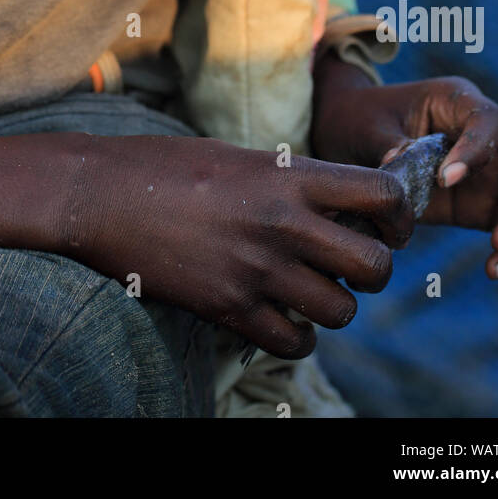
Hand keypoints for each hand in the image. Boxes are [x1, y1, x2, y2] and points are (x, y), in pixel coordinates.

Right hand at [58, 132, 413, 360]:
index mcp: (288, 176)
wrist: (100, 194)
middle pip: (377, 266)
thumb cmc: (167, 166)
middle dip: (372, 269)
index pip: (383, 195)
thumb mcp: (239, 156)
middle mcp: (282, 223)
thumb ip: (291, 181)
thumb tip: (340, 207)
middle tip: (347, 262)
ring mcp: (258, 269)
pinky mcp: (230, 307)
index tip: (384, 223)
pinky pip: (296, 342)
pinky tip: (280, 316)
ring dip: (333, 304)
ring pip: (342, 311)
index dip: (398, 214)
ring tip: (308, 289)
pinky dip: (297, 337)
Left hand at [312, 71, 497, 281]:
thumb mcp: (364, 126)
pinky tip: (493, 269)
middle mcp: (489, 133)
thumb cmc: (360, 120)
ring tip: (497, 246)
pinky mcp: (488, 205)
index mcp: (457, 101)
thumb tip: (400, 161)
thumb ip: (386, 143)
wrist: (350, 137)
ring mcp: (495, 170)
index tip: (443, 180)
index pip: (489, 118)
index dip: (476, 148)